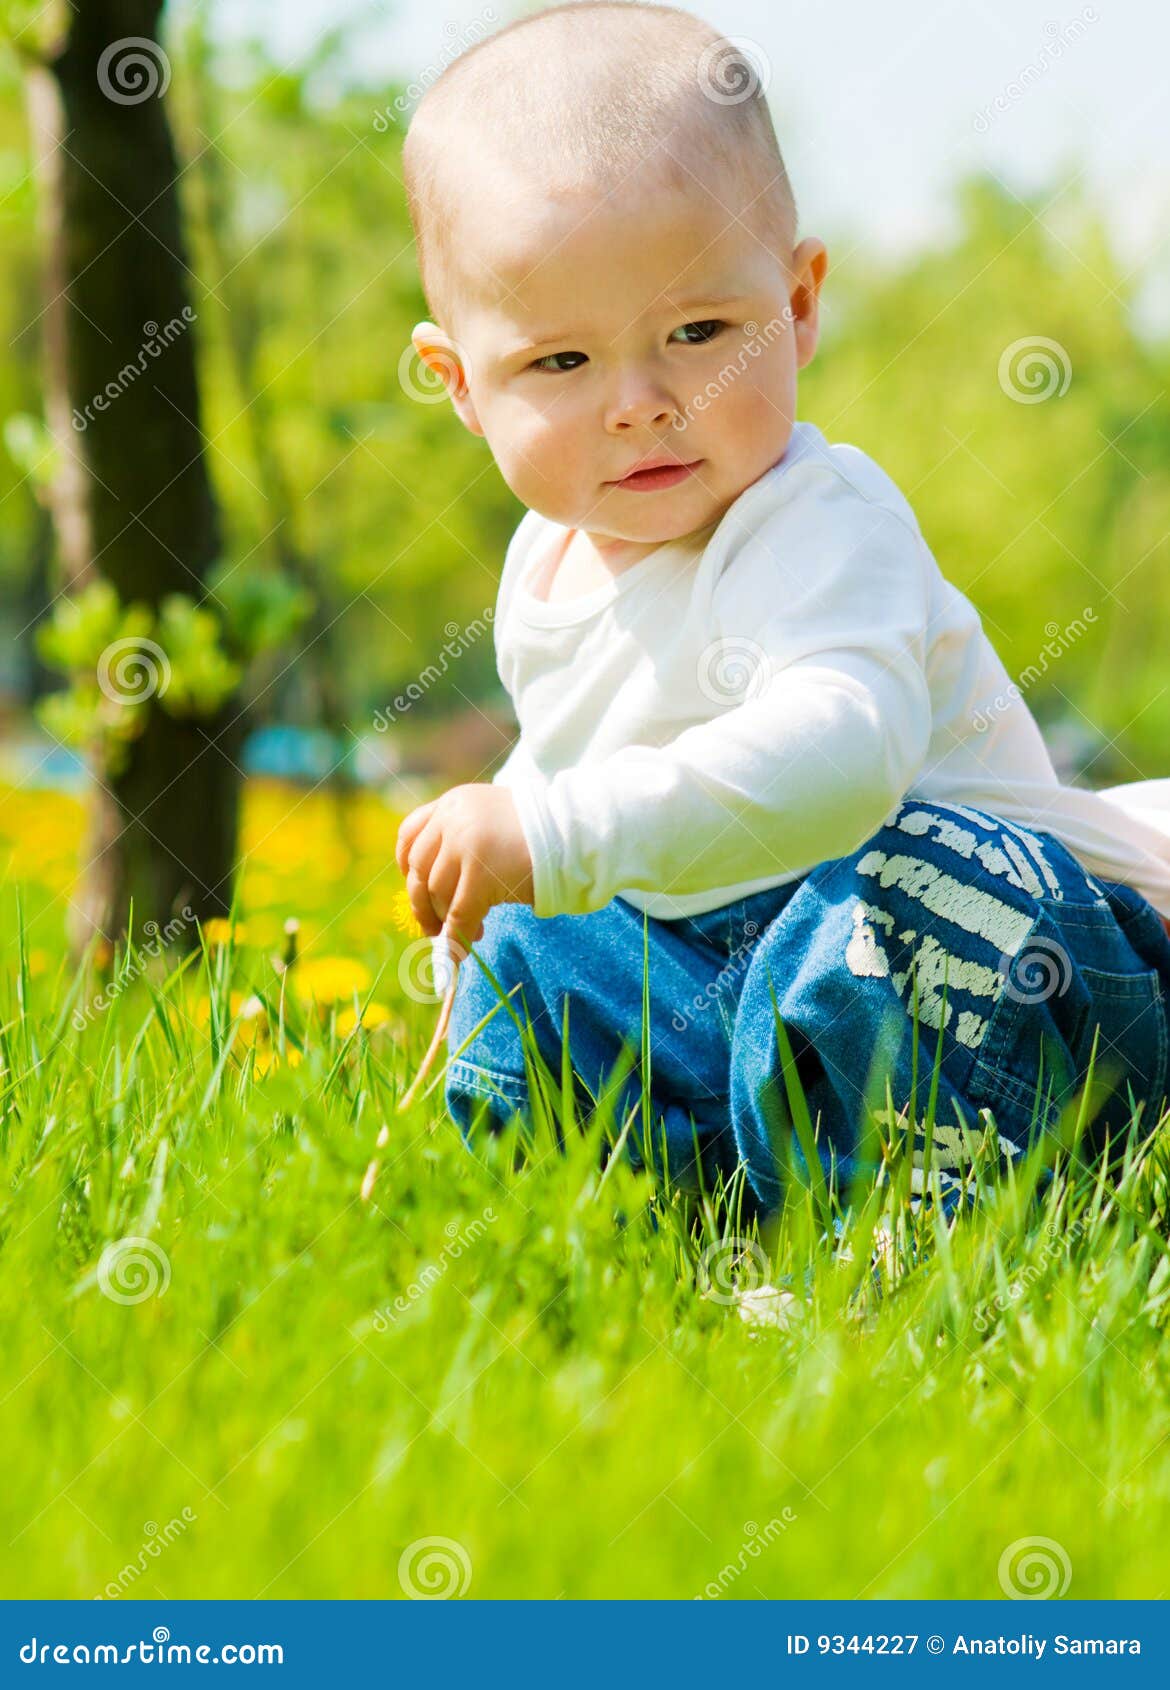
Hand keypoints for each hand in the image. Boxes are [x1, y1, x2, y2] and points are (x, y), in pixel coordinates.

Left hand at [395, 783, 534, 949]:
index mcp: (454, 802)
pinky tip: (460, 954)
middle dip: (423, 904)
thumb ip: (462, 838)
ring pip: (437, 894)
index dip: (407, 865)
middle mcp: (453, 818)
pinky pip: (459, 915)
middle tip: (434, 928)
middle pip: (420, 869)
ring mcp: (465, 844)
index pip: (411, 832)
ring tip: (466, 936)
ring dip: (444, 922)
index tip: (415, 886)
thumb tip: (434, 890)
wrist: (576, 834)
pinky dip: (456, 940)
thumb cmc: (541, 833)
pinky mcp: (481, 874)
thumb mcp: (493, 820)